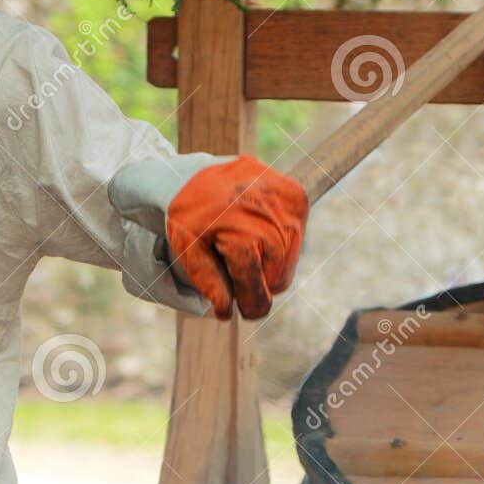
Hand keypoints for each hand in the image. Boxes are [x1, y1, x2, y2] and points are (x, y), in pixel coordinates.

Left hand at [165, 155, 307, 319]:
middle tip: (237, 271)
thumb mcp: (187, 250)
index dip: (251, 305)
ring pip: (289, 260)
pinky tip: (258, 230)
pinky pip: (296, 236)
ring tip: (246, 247)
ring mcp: (287, 204)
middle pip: (278, 278)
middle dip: (258, 282)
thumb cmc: (187, 215)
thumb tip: (226, 312)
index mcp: (242, 234)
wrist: (194, 171)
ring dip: (271, 264)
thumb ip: (208, 282)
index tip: (246, 312)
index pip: (258, 288)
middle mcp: (271, 218)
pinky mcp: (296, 195)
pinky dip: (280, 242)